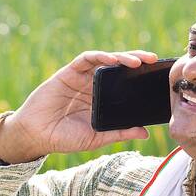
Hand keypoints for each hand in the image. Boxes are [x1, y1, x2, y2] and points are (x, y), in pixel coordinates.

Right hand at [0, 50, 160, 161]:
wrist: (36, 136)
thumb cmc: (64, 138)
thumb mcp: (97, 137)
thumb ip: (119, 133)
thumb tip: (145, 133)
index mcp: (102, 99)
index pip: (125, 83)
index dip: (141, 77)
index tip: (158, 76)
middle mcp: (94, 85)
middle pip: (119, 68)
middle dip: (137, 61)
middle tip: (154, 59)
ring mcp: (82, 78)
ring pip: (105, 60)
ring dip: (122, 57)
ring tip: (138, 61)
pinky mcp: (69, 72)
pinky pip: (87, 59)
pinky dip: (100, 56)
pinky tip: (112, 59)